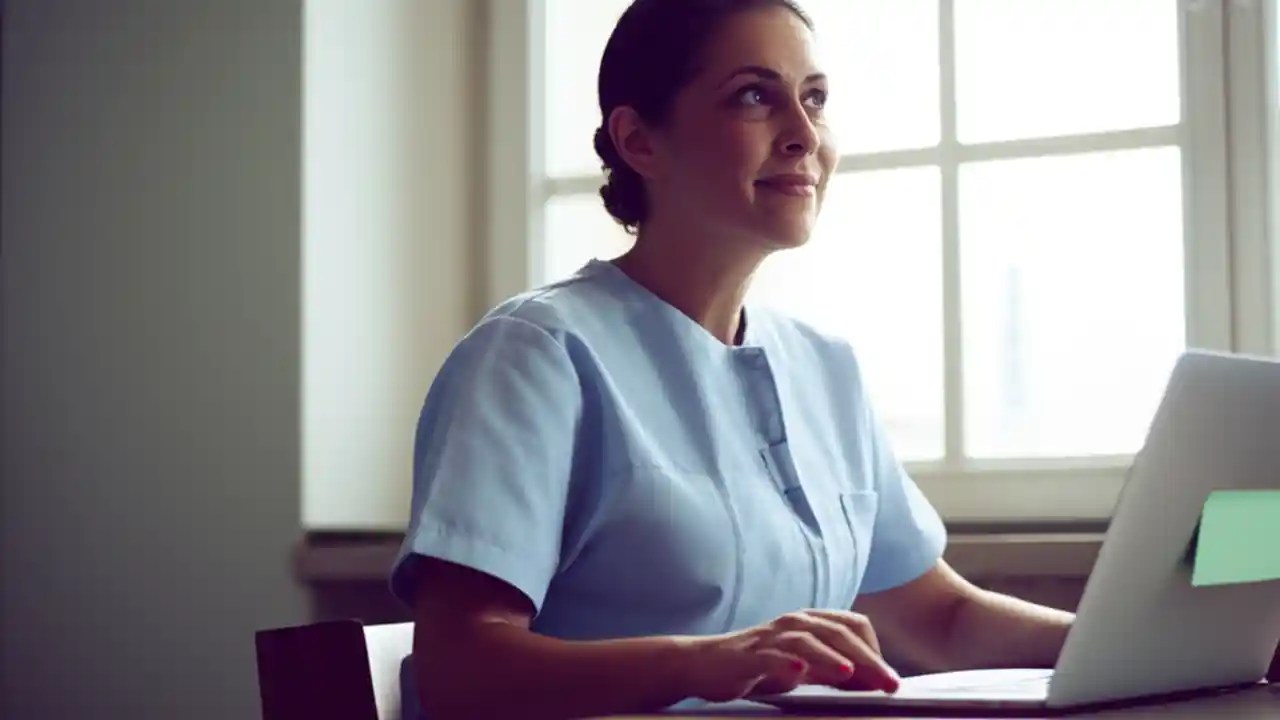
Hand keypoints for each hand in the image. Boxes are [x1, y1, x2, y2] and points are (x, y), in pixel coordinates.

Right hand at [679, 609, 901, 702]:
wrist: (703, 664)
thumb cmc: (757, 666)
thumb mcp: (801, 668)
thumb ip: (832, 670)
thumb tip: (873, 680)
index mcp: (809, 623)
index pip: (852, 625)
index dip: (874, 649)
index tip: (890, 679)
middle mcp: (792, 624)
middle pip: (836, 632)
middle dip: (866, 658)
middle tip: (889, 683)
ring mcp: (768, 639)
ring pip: (805, 640)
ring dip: (829, 656)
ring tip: (850, 672)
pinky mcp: (745, 657)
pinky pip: (767, 657)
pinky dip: (785, 663)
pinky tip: (798, 672)